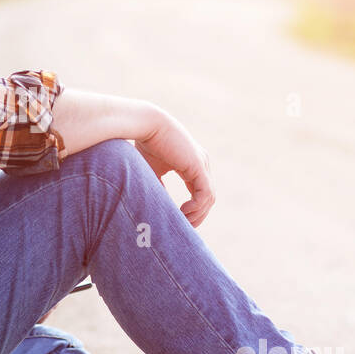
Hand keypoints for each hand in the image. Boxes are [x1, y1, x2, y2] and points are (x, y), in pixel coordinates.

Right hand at [134, 109, 214, 225]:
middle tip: (182, 229)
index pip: (200, 192)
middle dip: (197, 215)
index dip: (192, 209)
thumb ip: (158, 187)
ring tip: (181, 223)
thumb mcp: (152, 170)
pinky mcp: (198, 166)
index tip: (179, 221)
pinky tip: (182, 213)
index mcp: (193, 163)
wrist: (145, 125)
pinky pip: (205, 194)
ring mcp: (202, 164)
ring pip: (209, 199)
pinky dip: (196, 207)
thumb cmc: (145, 143)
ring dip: (197, 214)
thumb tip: (159, 207)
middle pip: (207, 198)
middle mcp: (202, 163)